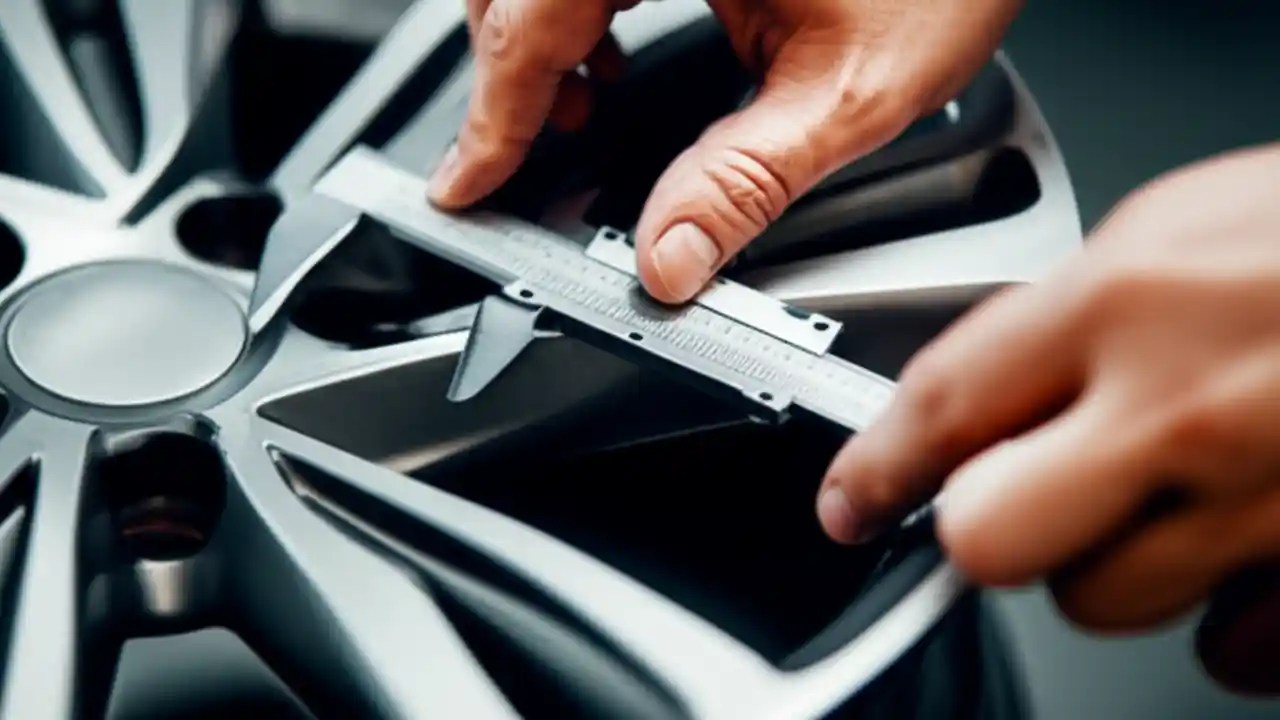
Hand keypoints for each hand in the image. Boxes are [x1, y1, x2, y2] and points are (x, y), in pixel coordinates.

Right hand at [430, 0, 1022, 301]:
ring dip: (535, 37)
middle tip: (529, 159)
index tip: (465, 186)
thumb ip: (746, 181)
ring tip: (580, 110)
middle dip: (508, 78)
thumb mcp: (850, 89)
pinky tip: (612, 47)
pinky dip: (574, 4)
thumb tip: (666, 258)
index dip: (490, 118)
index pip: (528, 21)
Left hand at [816, 143, 1279, 692]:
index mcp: (1131, 297)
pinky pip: (1226, 652)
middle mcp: (1188, 408)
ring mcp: (1268, 504)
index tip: (852, 500)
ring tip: (1172, 495)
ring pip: (1100, 602)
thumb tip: (981, 397)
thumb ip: (1070, 316)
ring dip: (1109, 563)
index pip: (942, 405)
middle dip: (984, 529)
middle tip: (1016, 496)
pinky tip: (1246, 547)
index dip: (875, 466)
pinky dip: (1221, 614)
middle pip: (989, 539)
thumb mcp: (1185, 225)